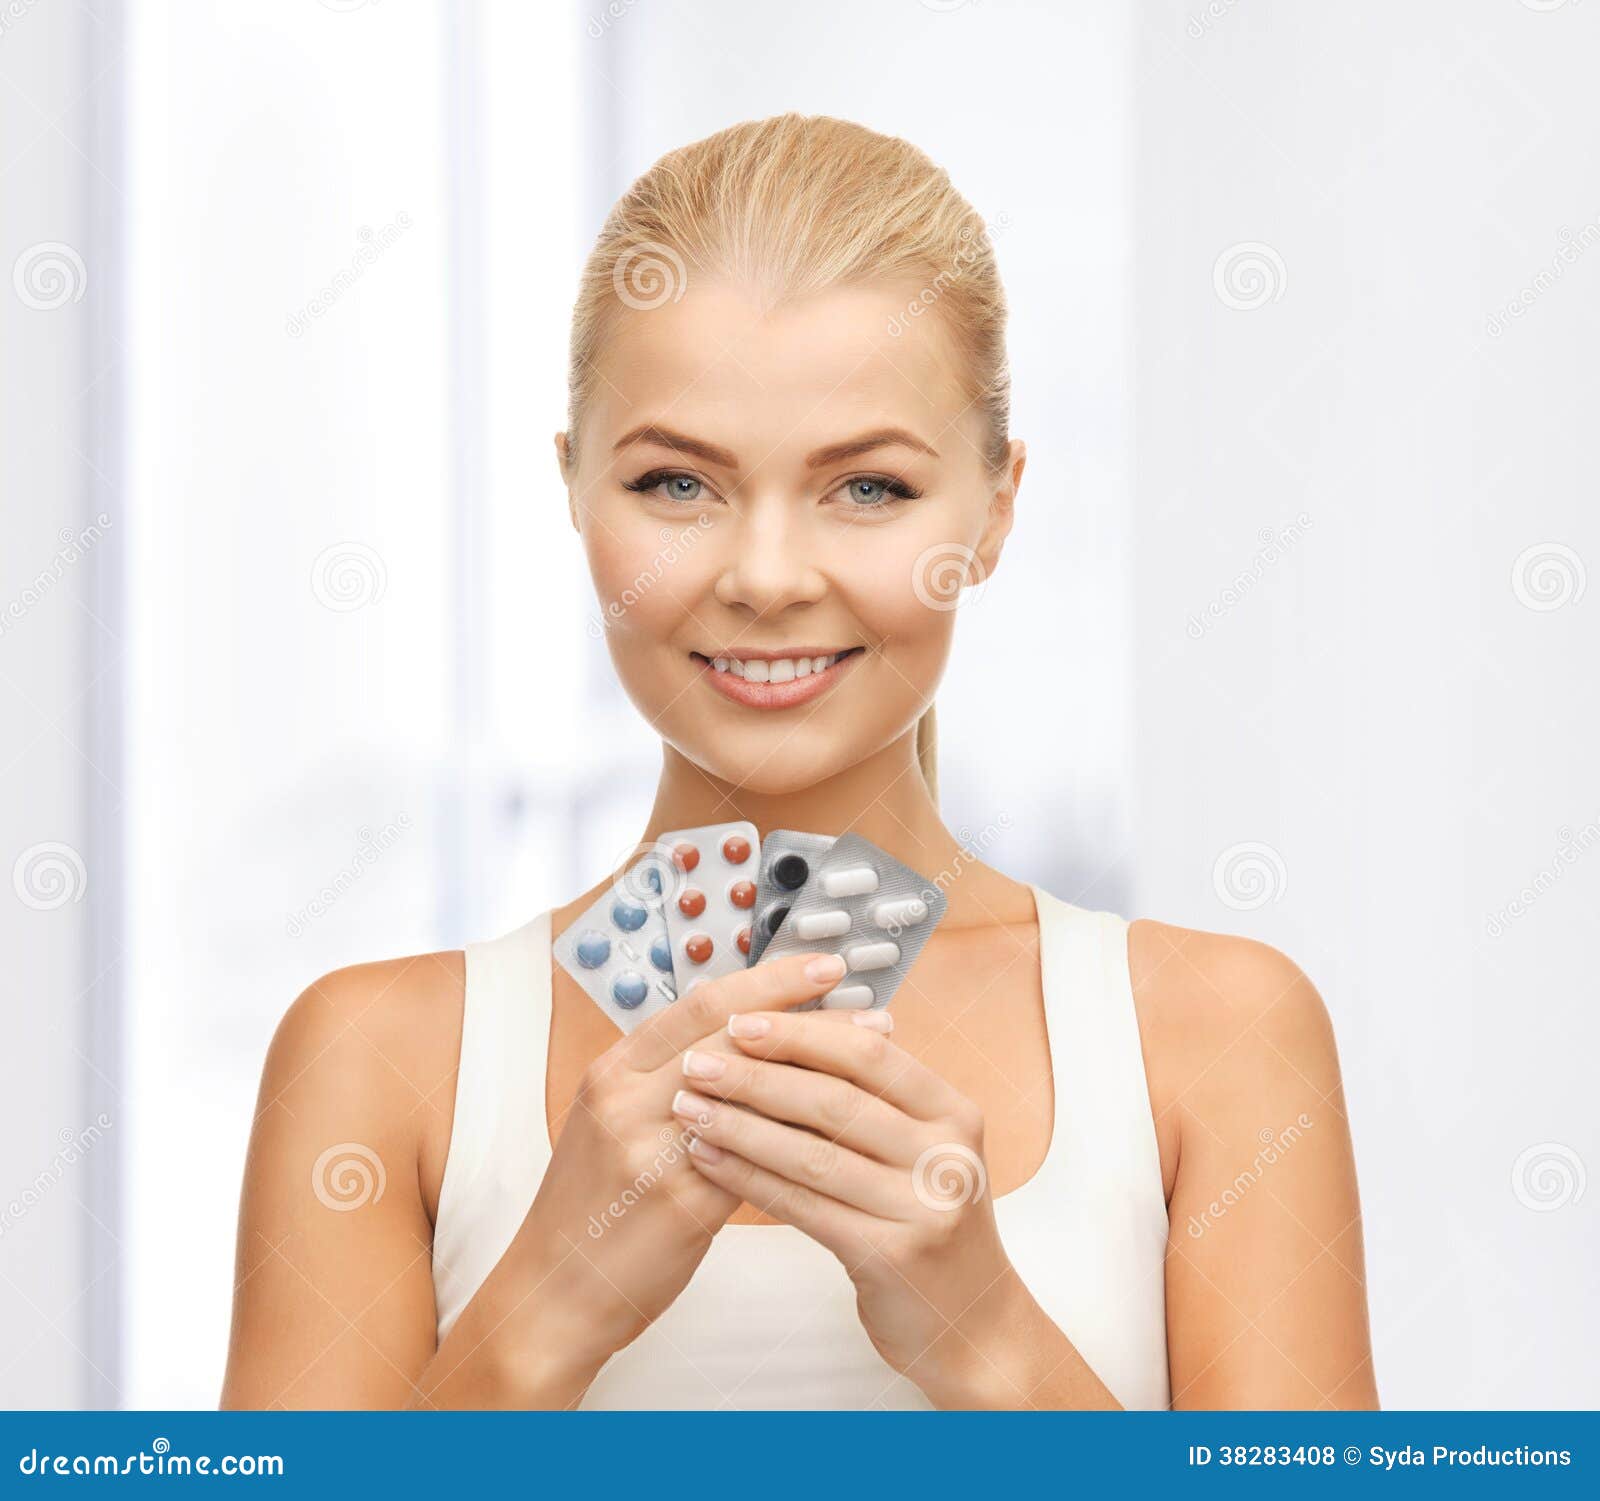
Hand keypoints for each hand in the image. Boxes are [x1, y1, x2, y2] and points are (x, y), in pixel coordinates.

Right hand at [424, 949, 852, 1404]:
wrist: (553, 1293)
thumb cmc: (593, 1206)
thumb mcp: (614, 1122)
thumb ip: (670, 1079)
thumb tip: (748, 1038)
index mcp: (613, 1072)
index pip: (702, 1004)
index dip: (768, 980)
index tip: (823, 967)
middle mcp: (626, 1101)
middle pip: (732, 1037)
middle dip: (807, 1014)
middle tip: (870, 1002)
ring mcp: (652, 1152)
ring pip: (752, 1094)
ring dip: (821, 1069)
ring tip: (877, 1056)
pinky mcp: (681, 1205)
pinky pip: (759, 1158)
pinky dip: (806, 1135)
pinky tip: (850, 1127)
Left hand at [673, 1007, 1045, 1406]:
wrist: (972, 1322)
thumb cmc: (927, 1224)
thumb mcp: (921, 1149)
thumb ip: (873, 1099)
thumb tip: (789, 1035)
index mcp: (952, 1112)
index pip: (869, 1054)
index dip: (802, 1033)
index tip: (742, 1021)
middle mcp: (945, 1155)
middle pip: (836, 1099)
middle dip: (757, 1076)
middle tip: (698, 1063)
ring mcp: (923, 1208)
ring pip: (813, 1153)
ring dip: (741, 1126)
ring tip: (690, 1107)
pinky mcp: (890, 1257)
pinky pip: (803, 1206)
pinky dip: (748, 1178)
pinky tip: (709, 1159)